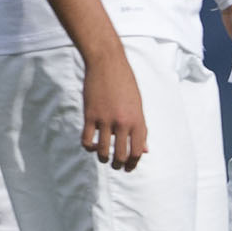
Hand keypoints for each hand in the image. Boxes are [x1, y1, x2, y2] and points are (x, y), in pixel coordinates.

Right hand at [80, 45, 147, 170]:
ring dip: (103, 158)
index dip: (133, 163)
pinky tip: (91, 145)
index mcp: (138, 119)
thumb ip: (141, 128)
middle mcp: (123, 122)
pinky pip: (87, 140)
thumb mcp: (138, 105)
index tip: (128, 167)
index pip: (137, 151)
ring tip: (103, 157)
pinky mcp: (90, 115)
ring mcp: (106, 119)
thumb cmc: (125, 83)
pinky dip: (88, 147)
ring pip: (102, 151)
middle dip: (118, 165)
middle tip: (116, 165)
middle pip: (121, 155)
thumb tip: (144, 150)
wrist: (107, 63)